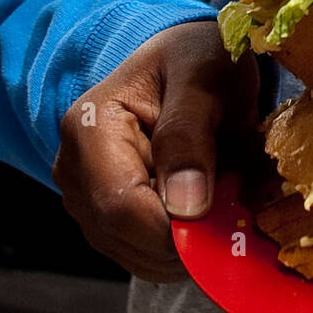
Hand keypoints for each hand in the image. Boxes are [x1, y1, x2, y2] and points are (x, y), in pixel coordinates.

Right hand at [53, 23, 259, 281]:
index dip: (176, 230)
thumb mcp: (205, 80)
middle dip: (189, 240)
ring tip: (223, 202)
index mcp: (90, 129)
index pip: (121, 208)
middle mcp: (74, 169)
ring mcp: (86, 196)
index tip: (228, 224)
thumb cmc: (199, 59)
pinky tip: (210, 215)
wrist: (188, 57)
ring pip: (136, 255)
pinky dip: (184, 246)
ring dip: (190, 245)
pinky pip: (145, 253)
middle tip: (237, 211)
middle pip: (126, 238)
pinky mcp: (107, 215)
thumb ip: (190, 136)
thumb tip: (186, 208)